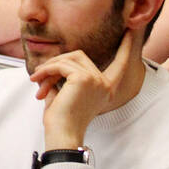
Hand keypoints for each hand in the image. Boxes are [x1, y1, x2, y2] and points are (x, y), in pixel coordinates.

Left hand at [32, 30, 134, 149]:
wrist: (62, 135)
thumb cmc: (62, 119)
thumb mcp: (67, 94)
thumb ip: (66, 77)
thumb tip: (52, 63)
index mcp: (105, 88)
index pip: (120, 65)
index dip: (126, 49)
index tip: (131, 34)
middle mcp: (104, 84)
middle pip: (79, 56)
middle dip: (57, 64)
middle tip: (39, 78)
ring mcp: (95, 80)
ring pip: (68, 58)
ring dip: (48, 68)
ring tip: (37, 81)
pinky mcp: (83, 78)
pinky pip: (60, 65)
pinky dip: (46, 70)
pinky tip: (38, 81)